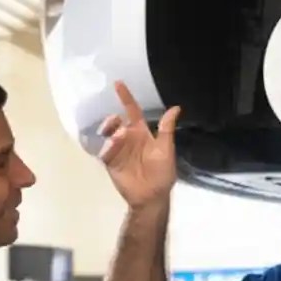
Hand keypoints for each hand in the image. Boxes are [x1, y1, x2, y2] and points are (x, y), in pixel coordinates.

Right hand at [97, 80, 181, 208]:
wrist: (152, 196)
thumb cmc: (162, 173)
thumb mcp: (166, 149)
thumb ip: (166, 129)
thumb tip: (176, 108)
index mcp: (142, 133)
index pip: (132, 111)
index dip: (126, 98)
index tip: (118, 84)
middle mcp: (128, 138)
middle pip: (116, 122)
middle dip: (113, 119)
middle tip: (115, 121)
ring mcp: (118, 150)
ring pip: (108, 134)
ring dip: (109, 130)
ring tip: (116, 134)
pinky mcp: (111, 163)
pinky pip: (104, 151)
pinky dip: (106, 147)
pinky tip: (112, 147)